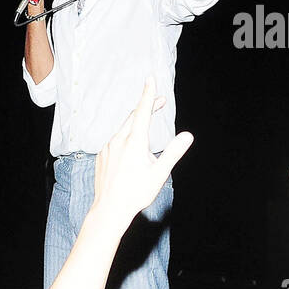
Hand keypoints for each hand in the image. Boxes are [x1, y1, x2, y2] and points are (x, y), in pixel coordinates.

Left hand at [90, 79, 192, 229]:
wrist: (109, 209)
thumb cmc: (136, 193)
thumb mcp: (160, 173)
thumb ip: (173, 152)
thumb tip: (187, 136)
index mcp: (134, 142)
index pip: (142, 112)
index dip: (148, 95)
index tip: (150, 79)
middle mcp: (118, 141)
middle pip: (133, 118)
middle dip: (146, 108)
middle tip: (159, 102)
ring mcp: (107, 148)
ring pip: (123, 130)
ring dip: (136, 127)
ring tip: (146, 138)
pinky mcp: (101, 156)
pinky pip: (115, 142)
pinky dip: (125, 140)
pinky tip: (130, 155)